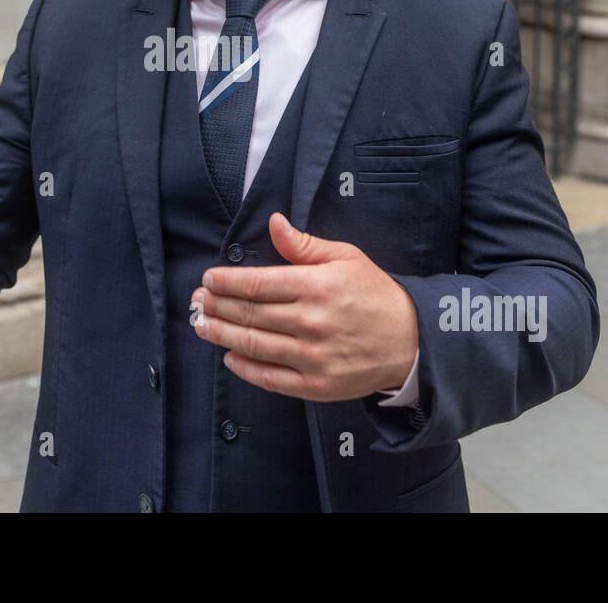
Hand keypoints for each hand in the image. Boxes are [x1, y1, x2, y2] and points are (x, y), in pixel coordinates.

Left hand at [190, 212, 417, 400]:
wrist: (412, 342)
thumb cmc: (375, 294)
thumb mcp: (346, 257)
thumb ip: (305, 245)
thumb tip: (274, 223)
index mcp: (316, 287)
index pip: (258, 284)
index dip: (226, 282)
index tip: (208, 279)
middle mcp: (311, 322)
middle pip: (250, 314)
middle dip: (216, 307)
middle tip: (196, 302)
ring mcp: (312, 357)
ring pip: (254, 345)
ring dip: (221, 335)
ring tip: (201, 326)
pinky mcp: (316, 385)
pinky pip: (271, 378)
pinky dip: (246, 368)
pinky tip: (230, 356)